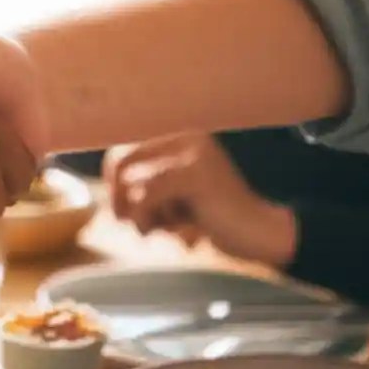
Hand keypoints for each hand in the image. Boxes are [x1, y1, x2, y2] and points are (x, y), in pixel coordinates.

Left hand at [104, 134, 297, 264]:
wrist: (259, 231)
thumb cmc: (214, 217)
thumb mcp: (175, 195)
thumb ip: (146, 184)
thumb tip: (109, 189)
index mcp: (181, 137)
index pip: (124, 149)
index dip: (113, 182)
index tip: (121, 211)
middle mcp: (186, 137)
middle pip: (122, 161)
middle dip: (119, 196)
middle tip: (130, 223)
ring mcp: (191, 153)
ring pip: (134, 183)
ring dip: (142, 216)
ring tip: (169, 229)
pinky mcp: (194, 174)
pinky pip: (146, 196)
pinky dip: (151, 219)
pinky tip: (176, 231)